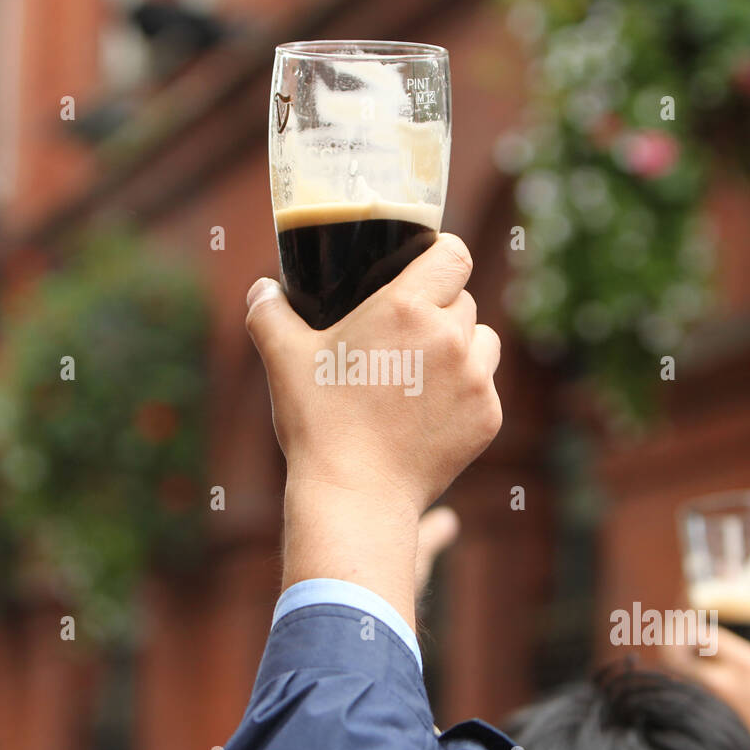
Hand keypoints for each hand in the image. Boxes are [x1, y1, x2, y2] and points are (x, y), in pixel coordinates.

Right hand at [245, 234, 499, 627]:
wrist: (356, 495)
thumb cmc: (319, 424)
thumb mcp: (283, 361)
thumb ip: (269, 313)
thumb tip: (261, 289)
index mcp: (407, 307)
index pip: (454, 254)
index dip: (442, 255)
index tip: (426, 267)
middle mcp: (451, 337)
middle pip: (465, 300)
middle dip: (440, 310)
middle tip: (404, 337)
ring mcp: (477, 380)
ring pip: (484, 342)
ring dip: (462, 348)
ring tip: (422, 372)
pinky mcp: (488, 419)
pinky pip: (487, 389)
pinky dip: (465, 396)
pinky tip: (428, 413)